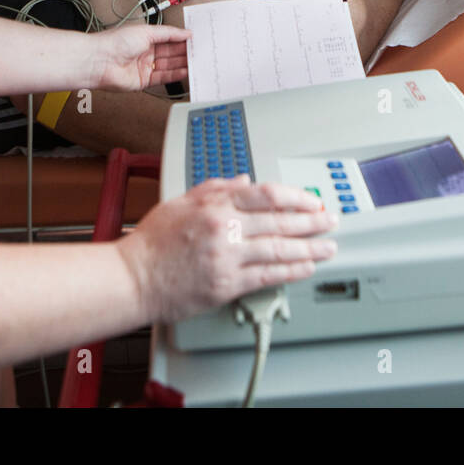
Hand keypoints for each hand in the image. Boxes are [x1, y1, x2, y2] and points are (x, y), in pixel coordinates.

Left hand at [90, 25, 190, 91]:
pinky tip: (185, 71)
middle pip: (170, 53)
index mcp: (145, 37)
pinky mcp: (143, 81)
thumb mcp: (146, 32)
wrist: (99, 61)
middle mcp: (145, 52)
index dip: (181, 39)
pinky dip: (175, 75)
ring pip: (168, 66)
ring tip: (197, 62)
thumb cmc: (115, 42)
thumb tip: (185, 33)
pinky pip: (163, 78)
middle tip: (200, 52)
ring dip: (182, 64)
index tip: (195, 40)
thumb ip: (168, 33)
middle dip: (184, 52)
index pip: (168, 38)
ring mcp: (145, 67)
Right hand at [114, 176, 338, 323]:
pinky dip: (291, 271)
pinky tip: (306, 268)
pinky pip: (267, 276)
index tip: (312, 201)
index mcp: (214, 203)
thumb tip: (245, 180)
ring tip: (329, 247)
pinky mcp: (227, 284)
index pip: (267, 194)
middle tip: (330, 221)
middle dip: (312, 221)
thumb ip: (216, 188)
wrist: (133, 278)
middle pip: (280, 221)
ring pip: (279, 249)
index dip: (297, 197)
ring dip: (310, 248)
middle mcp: (224, 227)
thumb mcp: (181, 201)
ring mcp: (227, 257)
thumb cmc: (152, 242)